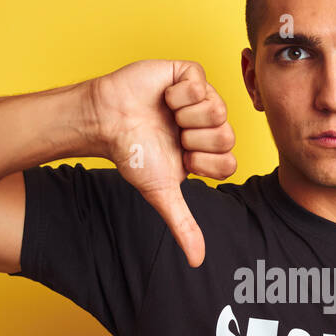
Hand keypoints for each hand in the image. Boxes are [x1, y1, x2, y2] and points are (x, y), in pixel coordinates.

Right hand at [88, 59, 236, 267]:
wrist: (105, 122)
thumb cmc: (131, 154)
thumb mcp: (161, 192)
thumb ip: (183, 225)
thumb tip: (196, 262)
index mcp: (208, 150)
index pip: (230, 161)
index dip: (205, 162)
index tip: (181, 158)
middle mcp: (209, 124)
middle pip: (228, 136)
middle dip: (194, 140)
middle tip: (173, 135)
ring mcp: (202, 97)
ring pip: (218, 109)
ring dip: (185, 116)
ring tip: (166, 114)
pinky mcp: (189, 74)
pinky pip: (200, 83)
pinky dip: (178, 93)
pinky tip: (164, 96)